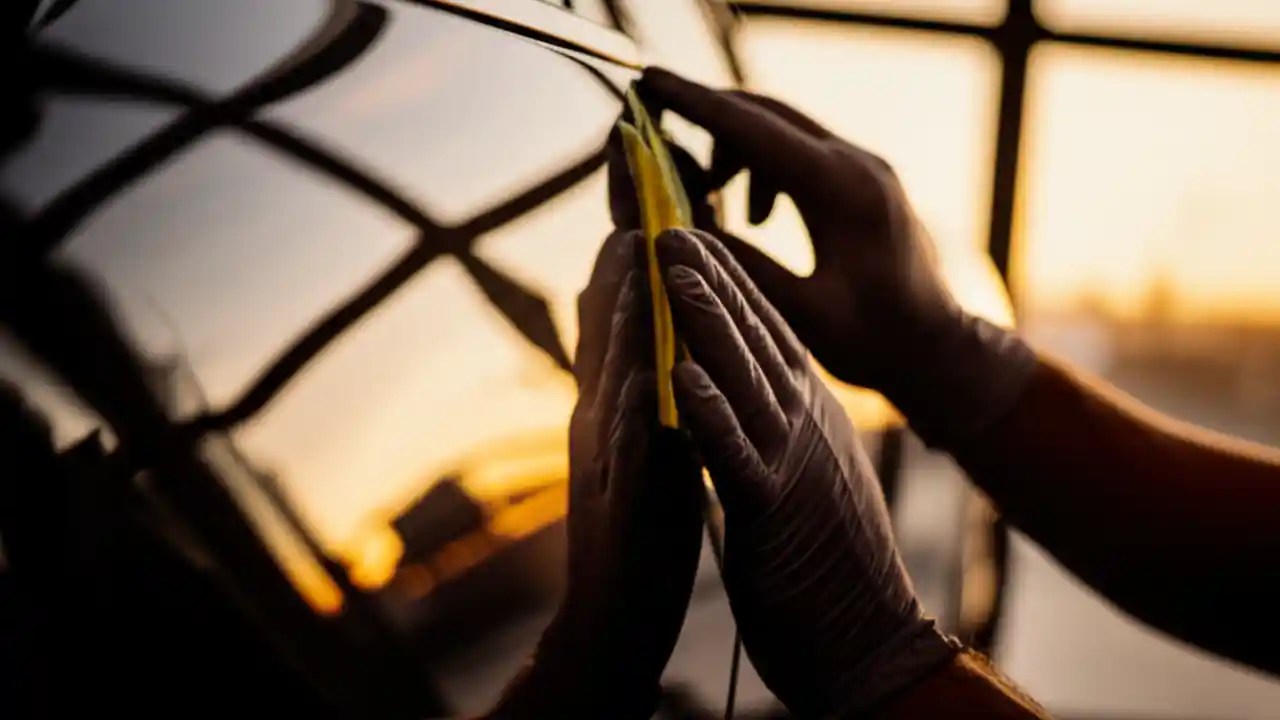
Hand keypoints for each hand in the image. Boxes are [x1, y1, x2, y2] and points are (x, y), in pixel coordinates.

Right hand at [488, 230, 704, 718]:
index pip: (621, 321)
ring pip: (612, 378)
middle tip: (630, 188)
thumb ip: (633, 387)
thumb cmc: (638, 524)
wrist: (614, 615)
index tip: (648, 195)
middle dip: (619, 263)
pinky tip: (644, 381)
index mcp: (617, 404)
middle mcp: (605, 421)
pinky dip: (633, 416)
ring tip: (630, 258)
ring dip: (617, 319)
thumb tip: (639, 330)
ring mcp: (609, 462)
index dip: (631, 261)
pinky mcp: (623, 508)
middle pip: (606, 330)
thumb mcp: (637, 443)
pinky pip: (629, 457)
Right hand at [641, 69, 1033, 446]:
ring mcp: (866, 167)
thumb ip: (739, 266)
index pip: (753, 127)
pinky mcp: (867, 181)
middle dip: (708, 113)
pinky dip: (766, 165)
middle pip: (767, 112)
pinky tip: (759, 217)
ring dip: (738, 146)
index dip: (695, 103)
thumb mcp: (799, 312)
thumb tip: (675, 231)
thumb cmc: (876, 341)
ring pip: (785, 128)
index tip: (648, 80)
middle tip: (654, 118)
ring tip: (711, 196)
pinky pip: (805, 151)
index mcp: (839, 189)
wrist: (939, 349)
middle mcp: (856, 163)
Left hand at [657, 229, 956, 715]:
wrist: (870, 638)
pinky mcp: (773, 511)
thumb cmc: (829, 557)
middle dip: (710, 272)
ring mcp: (791, 461)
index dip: (727, 277)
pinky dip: (709, 411)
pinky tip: (679, 372)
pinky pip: (737, 453)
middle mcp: (804, 422)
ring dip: (705, 316)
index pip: (766, 329)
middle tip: (669, 218)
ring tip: (671, 262)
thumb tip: (754, 385)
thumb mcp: (807, 468)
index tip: (691, 230)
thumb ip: (782, 422)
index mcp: (806, 412)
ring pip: (745, 375)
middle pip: (755, 334)